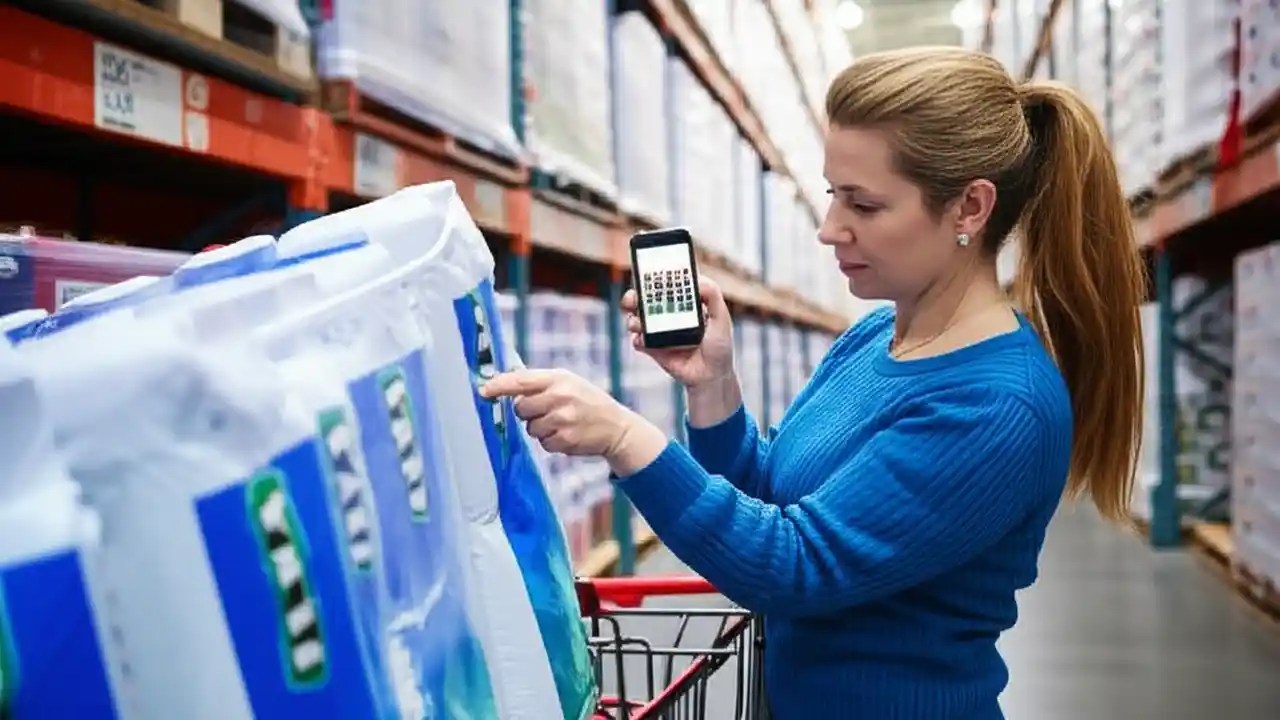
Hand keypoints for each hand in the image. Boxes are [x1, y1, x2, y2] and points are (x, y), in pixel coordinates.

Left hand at [479, 368, 668, 475]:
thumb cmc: (586, 401)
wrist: (615, 426)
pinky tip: (566, 434)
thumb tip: (503, 382)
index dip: (499, 385)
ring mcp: (563, 420)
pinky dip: (550, 440)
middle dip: (527, 411)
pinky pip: (543, 443)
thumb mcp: (568, 382)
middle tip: (544, 410)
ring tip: (560, 422)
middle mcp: (560, 397)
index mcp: (558, 378)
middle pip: (520, 408)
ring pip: (530, 428)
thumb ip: (540, 382)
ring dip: (539, 428)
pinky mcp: (565, 440)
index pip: (521, 380)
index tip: (483, 390)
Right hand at [621, 274, 734, 388]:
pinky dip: (637, 339)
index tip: (650, 275)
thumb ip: (713, 297)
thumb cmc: (720, 346)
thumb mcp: (721, 319)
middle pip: (645, 301)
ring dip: (633, 319)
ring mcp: (659, 332)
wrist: (712, 377)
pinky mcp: (653, 349)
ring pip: (637, 319)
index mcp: (684, 304)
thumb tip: (698, 280)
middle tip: (633, 298)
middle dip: (634, 297)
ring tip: (637, 323)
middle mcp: (668, 315)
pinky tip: (642, 340)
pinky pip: (638, 341)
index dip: (656, 279)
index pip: (666, 286)